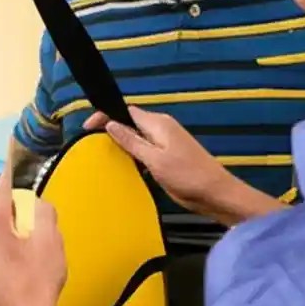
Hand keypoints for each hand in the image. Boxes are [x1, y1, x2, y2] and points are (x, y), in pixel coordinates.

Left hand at [0, 172, 65, 305]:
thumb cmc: (39, 279)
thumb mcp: (52, 240)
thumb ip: (44, 212)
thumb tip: (36, 204)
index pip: (1, 192)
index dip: (9, 178)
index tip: (10, 165)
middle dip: (12, 217)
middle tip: (31, 228)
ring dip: (4, 239)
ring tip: (25, 254)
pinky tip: (14, 269)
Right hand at [83, 107, 280, 224]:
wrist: (217, 194)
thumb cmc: (187, 176)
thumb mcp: (154, 160)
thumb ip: (131, 141)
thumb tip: (110, 124)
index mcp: (158, 124)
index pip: (125, 111)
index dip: (105, 115)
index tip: (87, 128)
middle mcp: (162, 127)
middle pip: (130, 121)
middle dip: (111, 129)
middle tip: (92, 144)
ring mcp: (167, 140)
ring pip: (137, 135)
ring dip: (122, 142)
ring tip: (104, 154)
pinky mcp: (170, 154)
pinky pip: (145, 147)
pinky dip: (133, 153)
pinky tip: (125, 164)